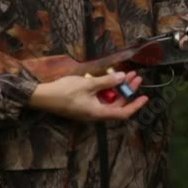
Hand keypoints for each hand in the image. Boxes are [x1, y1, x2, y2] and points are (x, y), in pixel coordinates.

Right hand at [28, 70, 148, 121]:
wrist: (42, 97)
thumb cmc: (64, 91)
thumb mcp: (88, 84)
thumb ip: (107, 81)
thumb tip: (122, 78)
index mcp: (98, 113)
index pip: (123, 113)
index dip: (135, 106)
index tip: (145, 97)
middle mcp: (95, 114)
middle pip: (117, 104)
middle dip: (127, 90)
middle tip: (135, 76)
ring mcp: (89, 110)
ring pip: (109, 100)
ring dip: (117, 87)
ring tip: (124, 74)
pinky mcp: (83, 104)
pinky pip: (100, 98)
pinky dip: (106, 89)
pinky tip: (108, 78)